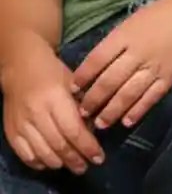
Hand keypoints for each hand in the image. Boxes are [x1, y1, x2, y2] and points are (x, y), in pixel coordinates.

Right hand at [1, 43, 103, 174]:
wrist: (20, 67)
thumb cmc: (53, 73)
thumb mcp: (74, 83)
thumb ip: (84, 105)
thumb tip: (95, 128)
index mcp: (55, 99)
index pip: (73, 130)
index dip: (87, 146)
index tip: (99, 157)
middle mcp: (36, 113)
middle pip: (58, 144)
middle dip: (75, 159)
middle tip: (87, 166)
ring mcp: (21, 123)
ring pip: (41, 152)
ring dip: (59, 163)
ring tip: (73, 166)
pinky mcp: (11, 129)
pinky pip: (23, 152)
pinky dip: (37, 161)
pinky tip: (50, 163)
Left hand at [73, 0, 171, 129]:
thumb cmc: (171, 9)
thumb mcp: (138, 16)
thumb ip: (120, 37)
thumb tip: (101, 58)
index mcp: (127, 35)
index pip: (97, 60)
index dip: (83, 77)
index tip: (73, 89)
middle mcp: (138, 53)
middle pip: (108, 81)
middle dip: (93, 99)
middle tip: (81, 112)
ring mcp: (155, 66)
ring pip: (127, 94)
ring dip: (111, 111)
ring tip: (100, 123)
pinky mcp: (171, 76)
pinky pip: (151, 97)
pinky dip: (138, 110)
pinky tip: (128, 120)